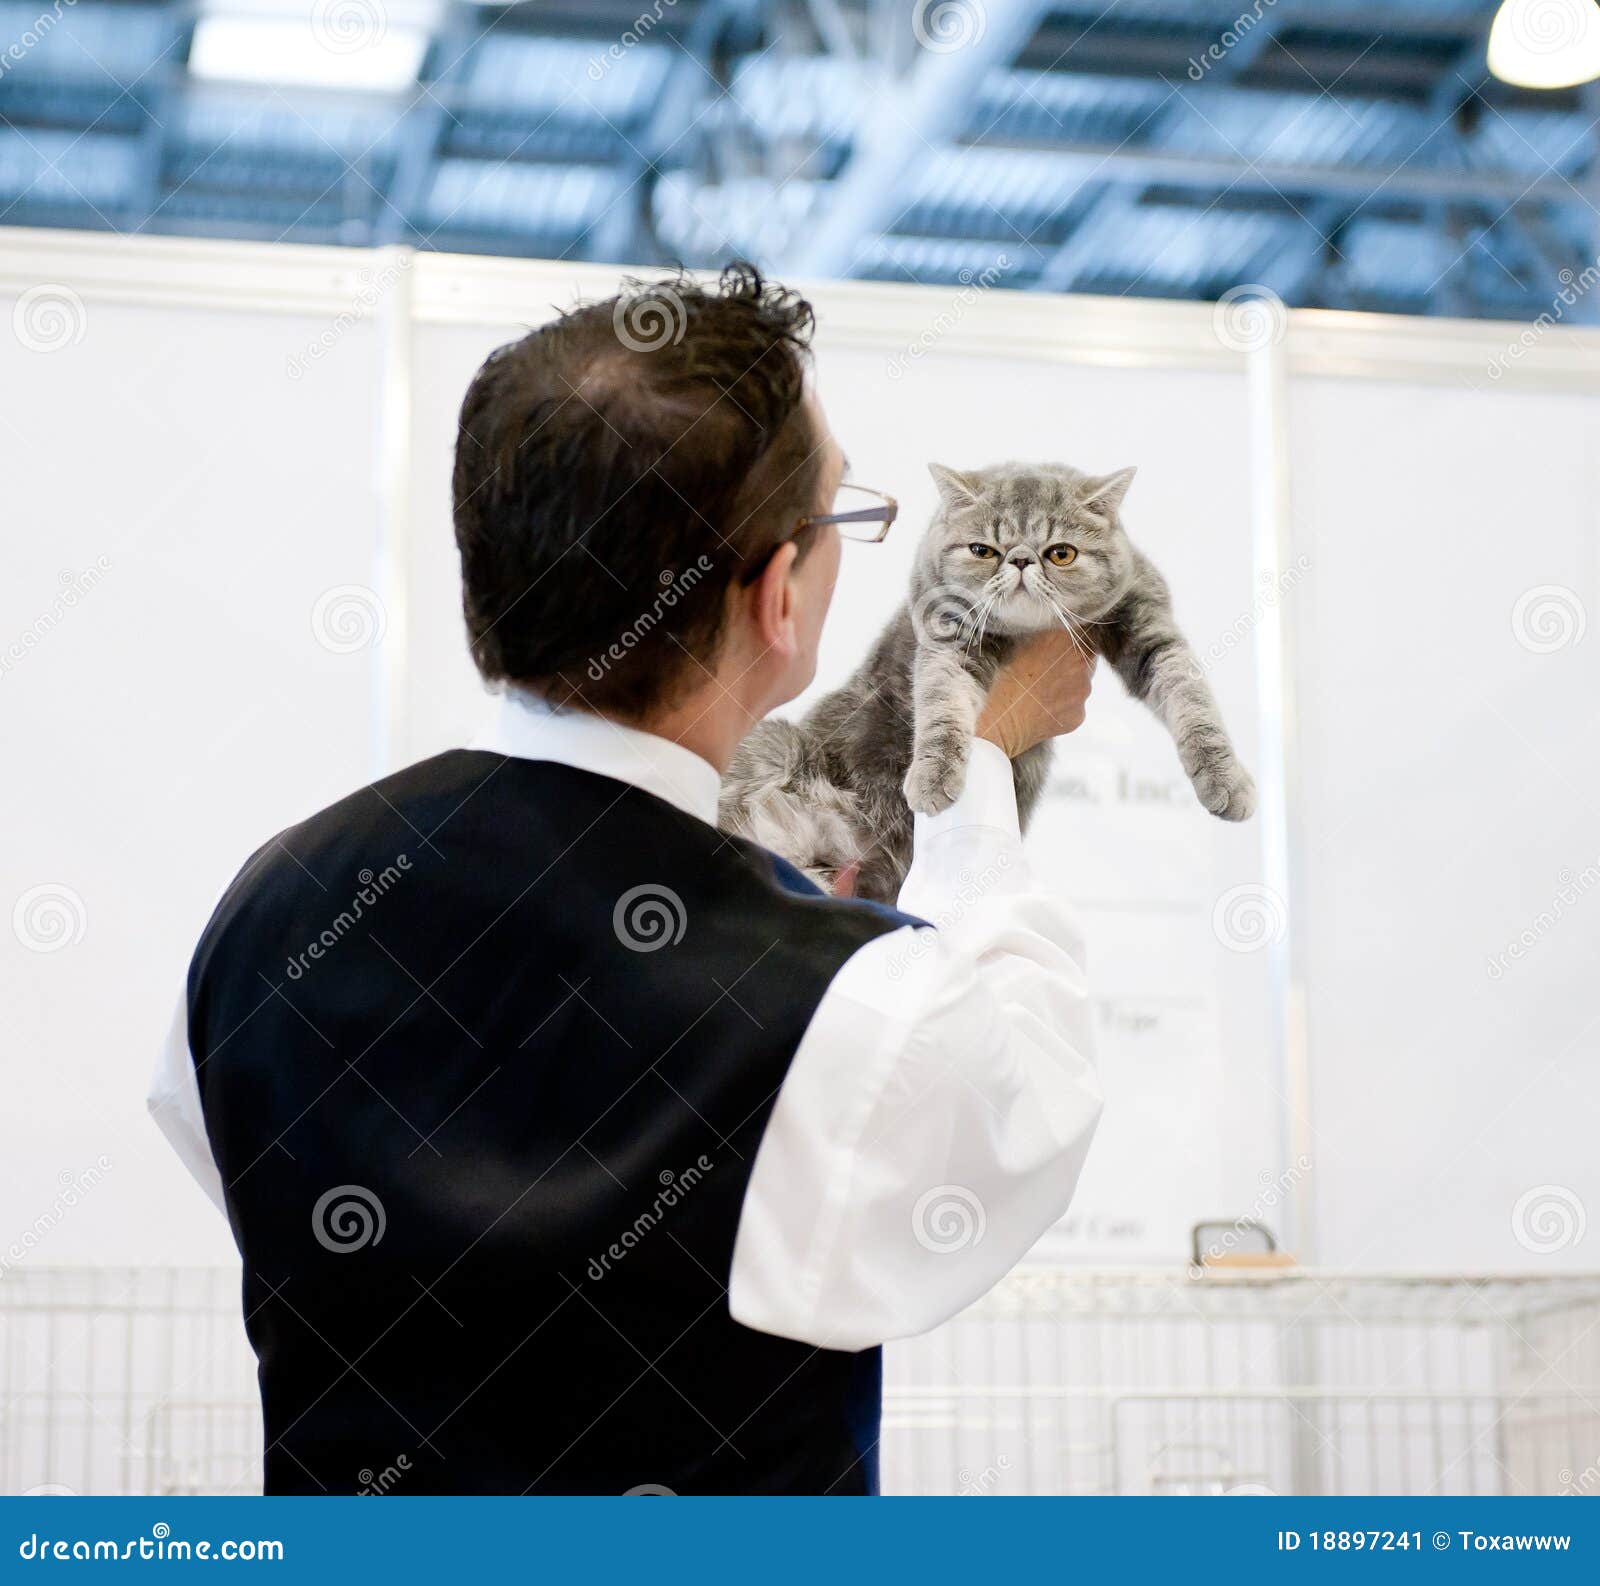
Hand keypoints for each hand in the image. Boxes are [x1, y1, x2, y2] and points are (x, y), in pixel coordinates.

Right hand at [975, 631, 1094, 758]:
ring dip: (1070, 681)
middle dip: (1073, 656)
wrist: (1003, 720)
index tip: (1063, 639)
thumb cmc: (1004, 680)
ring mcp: (1084, 690)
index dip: (1073, 632)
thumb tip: (1051, 628)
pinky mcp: (1080, 713)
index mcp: (1065, 637)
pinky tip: (1044, 706)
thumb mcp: (1018, 645)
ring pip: (1083, 680)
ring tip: (1044, 689)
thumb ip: (1043, 634)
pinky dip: (1064, 704)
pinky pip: (1076, 704)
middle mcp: (1081, 661)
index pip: (1084, 627)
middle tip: (1051, 665)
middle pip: (1088, 653)